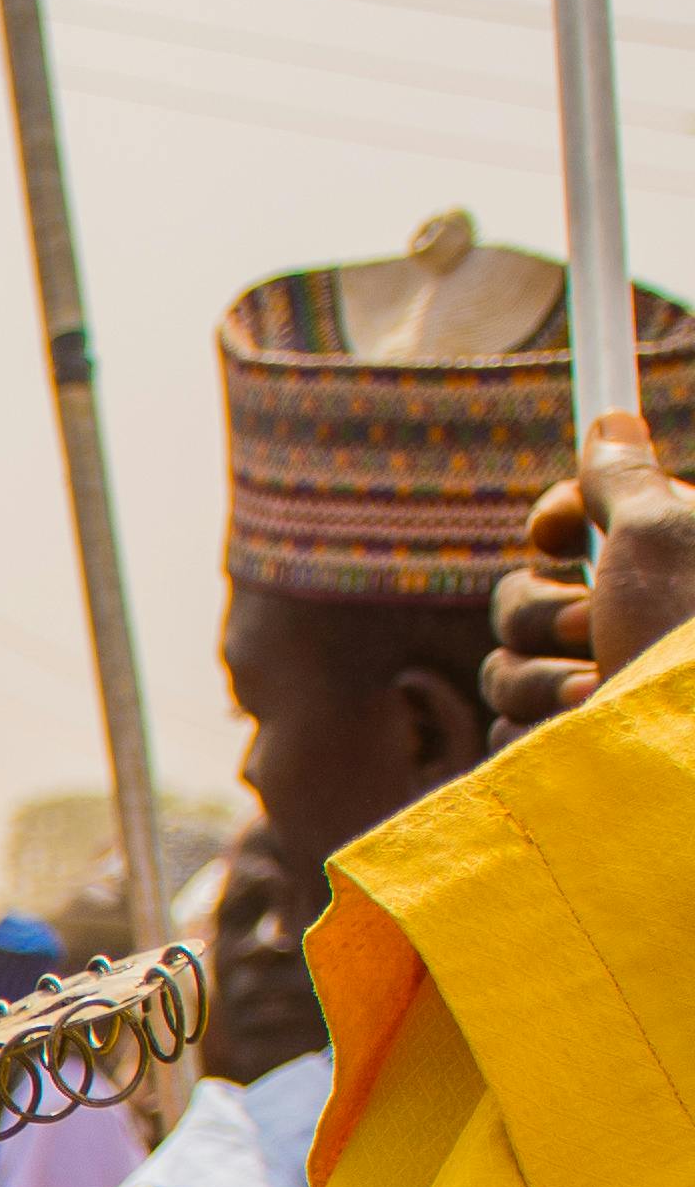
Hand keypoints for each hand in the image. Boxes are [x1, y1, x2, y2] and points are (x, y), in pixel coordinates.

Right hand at [486, 425, 694, 732]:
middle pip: (526, 594)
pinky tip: (587, 739)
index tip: (558, 535)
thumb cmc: (690, 637)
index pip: (579, 528)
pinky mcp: (571, 758)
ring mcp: (598, 698)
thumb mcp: (662, 531)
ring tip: (596, 695)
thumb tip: (614, 420)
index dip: (560, 522)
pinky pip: (511, 727)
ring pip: (509, 665)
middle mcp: (630, 631)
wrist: (694, 766)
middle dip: (541, 611)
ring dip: (538, 676)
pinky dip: (539, 729)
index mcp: (661, 573)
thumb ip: (627, 474)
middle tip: (591, 628)